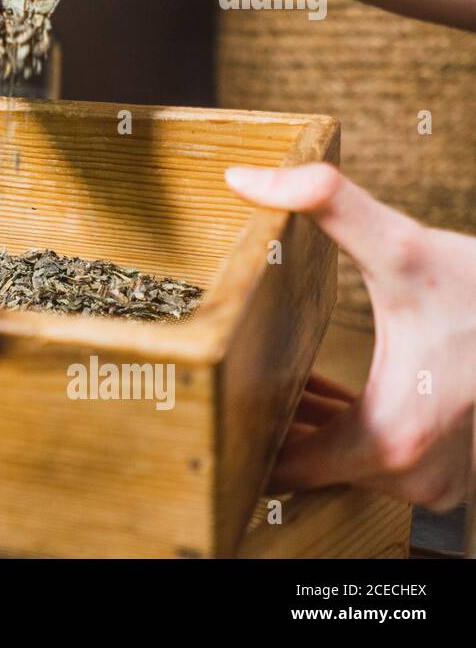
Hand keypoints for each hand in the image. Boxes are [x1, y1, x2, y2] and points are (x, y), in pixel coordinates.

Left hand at [226, 163, 474, 509]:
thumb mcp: (405, 247)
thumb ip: (326, 204)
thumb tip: (243, 177)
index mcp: (390, 441)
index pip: (282, 472)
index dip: (240, 438)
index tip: (207, 401)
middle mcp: (413, 476)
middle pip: (307, 466)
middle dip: (264, 424)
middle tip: (215, 381)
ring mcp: (434, 477)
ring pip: (340, 461)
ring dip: (302, 425)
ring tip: (251, 380)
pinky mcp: (447, 463)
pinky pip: (372, 453)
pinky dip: (342, 426)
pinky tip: (312, 391)